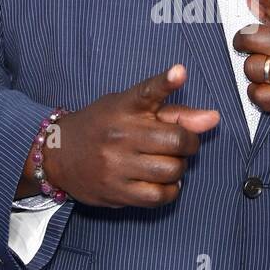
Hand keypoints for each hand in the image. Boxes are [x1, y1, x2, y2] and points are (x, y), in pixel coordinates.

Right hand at [34, 64, 219, 207]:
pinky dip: (170, 190)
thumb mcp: (129, 108)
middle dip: (188, 144)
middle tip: (178, 145)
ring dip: (178, 168)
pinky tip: (161, 182)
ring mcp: (117, 165)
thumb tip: (213, 119)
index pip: (148, 92)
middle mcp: (121, 134)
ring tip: (166, 163)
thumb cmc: (102, 126)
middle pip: (177, 141)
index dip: (166, 82)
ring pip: (172, 170)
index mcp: (124, 107)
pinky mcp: (116, 191)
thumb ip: (174, 112)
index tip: (179, 73)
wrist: (56, 154)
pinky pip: (160, 195)